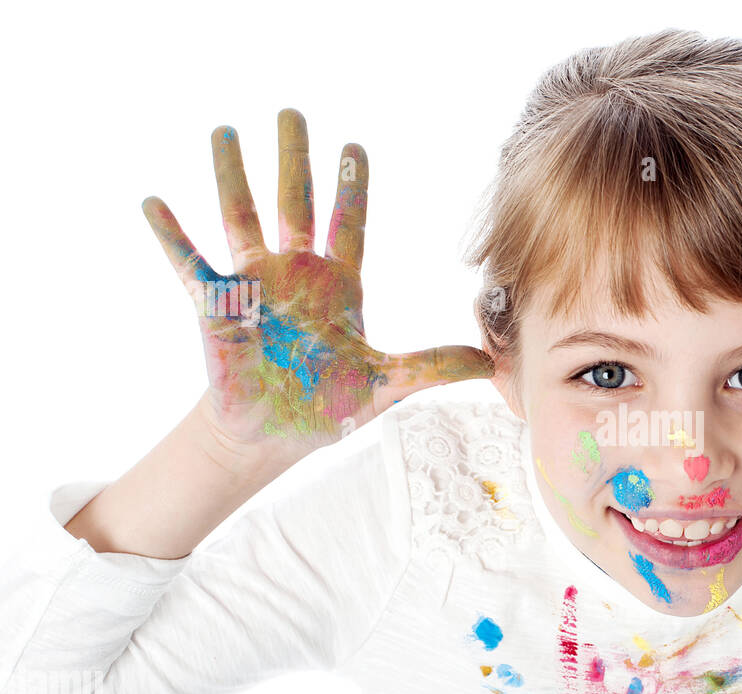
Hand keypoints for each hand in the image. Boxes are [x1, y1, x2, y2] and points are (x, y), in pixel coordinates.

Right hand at [143, 108, 492, 456]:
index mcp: (337, 285)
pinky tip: (155, 202)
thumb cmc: (328, 405)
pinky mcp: (217, 308)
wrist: (276, 435)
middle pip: (296, 204)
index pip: (348, 224)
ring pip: (242, 218)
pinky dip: (173, 236)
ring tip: (225, 131)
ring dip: (233, 176)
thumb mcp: (387, 385)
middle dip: (294, 159)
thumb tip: (488, 363)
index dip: (351, 187)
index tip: (354, 145)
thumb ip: (432, 368)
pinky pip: (190, 265)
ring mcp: (255, 285)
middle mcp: (295, 274)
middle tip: (291, 112)